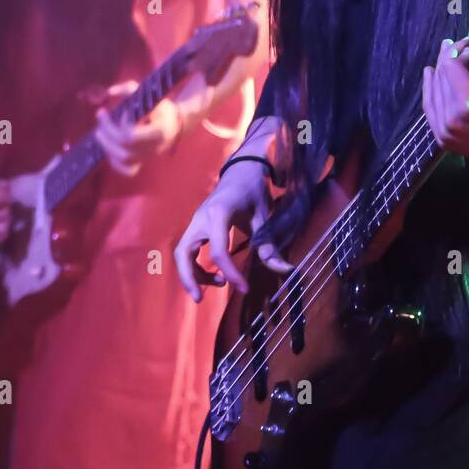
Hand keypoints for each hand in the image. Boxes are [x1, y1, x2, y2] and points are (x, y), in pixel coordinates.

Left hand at [93, 82, 183, 176]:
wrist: (173, 125)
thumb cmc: (160, 108)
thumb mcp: (149, 95)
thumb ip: (130, 89)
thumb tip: (110, 92)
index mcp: (159, 131)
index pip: (132, 136)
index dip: (121, 125)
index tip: (122, 111)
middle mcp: (154, 148)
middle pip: (124, 147)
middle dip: (108, 131)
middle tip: (101, 115)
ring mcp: (147, 157)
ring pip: (122, 160)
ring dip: (107, 145)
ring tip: (100, 131)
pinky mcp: (142, 163)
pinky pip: (127, 170)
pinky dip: (114, 161)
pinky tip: (109, 148)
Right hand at [174, 160, 292, 301]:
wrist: (241, 169)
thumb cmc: (253, 190)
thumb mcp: (264, 216)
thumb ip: (270, 245)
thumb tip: (285, 270)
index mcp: (219, 213)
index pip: (218, 251)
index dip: (230, 273)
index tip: (245, 289)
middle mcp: (201, 218)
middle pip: (183, 252)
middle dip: (189, 277)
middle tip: (200, 299)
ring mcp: (195, 221)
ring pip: (182, 252)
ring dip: (193, 273)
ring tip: (219, 283)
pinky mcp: (196, 226)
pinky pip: (188, 249)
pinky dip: (196, 265)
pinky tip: (217, 274)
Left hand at [422, 32, 468, 173]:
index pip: (451, 67)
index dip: (458, 51)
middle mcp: (453, 120)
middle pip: (440, 78)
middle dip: (447, 58)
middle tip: (454, 44)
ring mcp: (446, 133)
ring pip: (432, 93)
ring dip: (438, 72)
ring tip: (444, 55)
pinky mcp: (445, 140)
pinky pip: (431, 110)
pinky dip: (431, 92)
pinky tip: (430, 75)